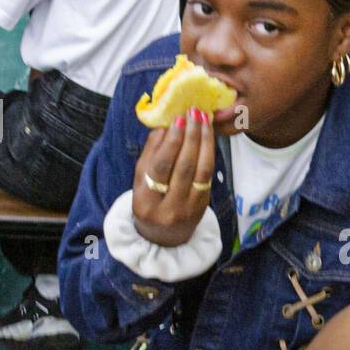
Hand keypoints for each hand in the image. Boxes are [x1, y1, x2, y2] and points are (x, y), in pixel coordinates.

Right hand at [132, 108, 216, 247]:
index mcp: (145, 203)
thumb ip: (149, 154)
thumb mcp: (139, 182)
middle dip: (191, 136)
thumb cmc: (148, 202)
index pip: (160, 168)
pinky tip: (207, 136)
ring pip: (201, 170)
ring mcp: (189, 210)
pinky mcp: (203, 207)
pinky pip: (208, 176)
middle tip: (194, 112)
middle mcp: (168, 209)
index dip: (170, 142)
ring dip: (204, 141)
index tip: (178, 119)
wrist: (163, 237)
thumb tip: (163, 125)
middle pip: (183, 167)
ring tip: (204, 119)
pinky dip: (209, 153)